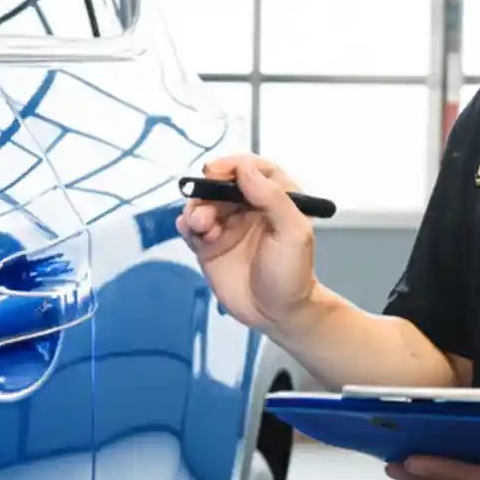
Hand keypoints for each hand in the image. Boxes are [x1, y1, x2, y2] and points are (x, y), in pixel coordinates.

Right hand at [176, 154, 317, 332]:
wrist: (276, 314)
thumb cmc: (291, 273)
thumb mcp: (293, 233)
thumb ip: (273, 198)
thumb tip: (245, 169)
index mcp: (274, 199)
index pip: (253, 170)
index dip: (235, 165)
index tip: (218, 171)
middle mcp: (248, 208)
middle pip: (222, 184)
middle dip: (209, 190)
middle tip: (205, 206)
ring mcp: (226, 226)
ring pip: (203, 204)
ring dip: (197, 209)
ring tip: (201, 225)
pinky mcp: (209, 246)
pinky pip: (192, 227)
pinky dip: (186, 225)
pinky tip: (190, 231)